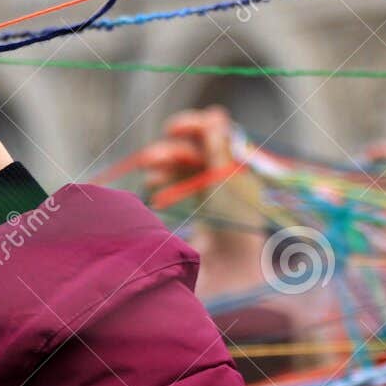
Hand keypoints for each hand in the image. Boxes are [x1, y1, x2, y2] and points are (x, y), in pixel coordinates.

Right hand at [133, 107, 266, 296]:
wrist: (234, 270)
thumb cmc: (235, 226)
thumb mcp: (226, 182)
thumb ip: (218, 148)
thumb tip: (214, 114)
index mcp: (236, 163)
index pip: (214, 132)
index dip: (193, 126)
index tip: (174, 129)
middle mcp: (223, 172)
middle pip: (192, 148)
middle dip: (169, 151)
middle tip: (148, 160)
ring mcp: (208, 190)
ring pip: (179, 165)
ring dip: (162, 166)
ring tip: (150, 179)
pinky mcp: (194, 207)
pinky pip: (174, 183)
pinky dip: (162, 180)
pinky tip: (153, 187)